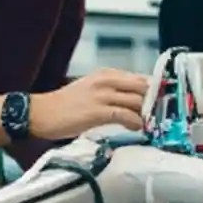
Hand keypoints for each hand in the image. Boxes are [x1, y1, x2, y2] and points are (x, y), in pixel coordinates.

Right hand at [29, 68, 148, 139]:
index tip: (160, 103)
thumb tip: (135, 102)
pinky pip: (126, 115)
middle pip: (142, 87)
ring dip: (146, 115)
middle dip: (153, 102)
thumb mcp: (91, 89)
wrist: (42, 113)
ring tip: (148, 124)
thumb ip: (112, 91)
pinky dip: (135, 123)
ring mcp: (103, 95)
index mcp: (106, 74)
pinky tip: (136, 128)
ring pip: (137, 101)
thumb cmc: (65, 105)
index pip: (139, 78)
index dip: (153, 91)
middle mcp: (106, 80)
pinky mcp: (98, 111)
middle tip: (157, 115)